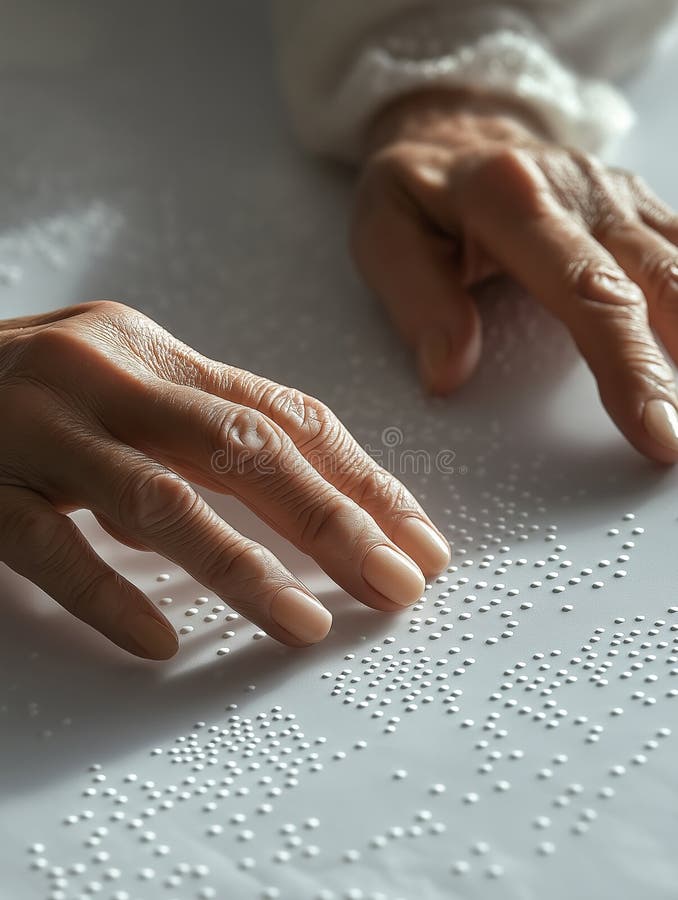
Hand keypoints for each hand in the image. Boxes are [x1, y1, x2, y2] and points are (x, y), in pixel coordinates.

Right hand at [0, 301, 448, 658]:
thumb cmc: (30, 398)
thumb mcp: (124, 388)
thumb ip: (202, 428)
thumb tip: (317, 499)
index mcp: (155, 351)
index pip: (285, 414)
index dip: (362, 480)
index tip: (418, 541)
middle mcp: (105, 374)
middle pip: (246, 447)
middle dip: (334, 522)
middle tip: (398, 585)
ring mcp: (39, 428)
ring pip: (159, 500)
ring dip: (244, 570)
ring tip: (308, 628)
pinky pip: (49, 546)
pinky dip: (108, 595)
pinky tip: (159, 643)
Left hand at [351, 88, 677, 462]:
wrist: (455, 129)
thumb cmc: (416, 190)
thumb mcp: (384, 235)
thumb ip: (418, 302)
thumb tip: (448, 374)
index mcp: (514, 199)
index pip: (586, 291)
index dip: (626, 363)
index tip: (653, 428)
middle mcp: (582, 191)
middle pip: (657, 283)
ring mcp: (618, 196)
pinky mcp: (638, 208)